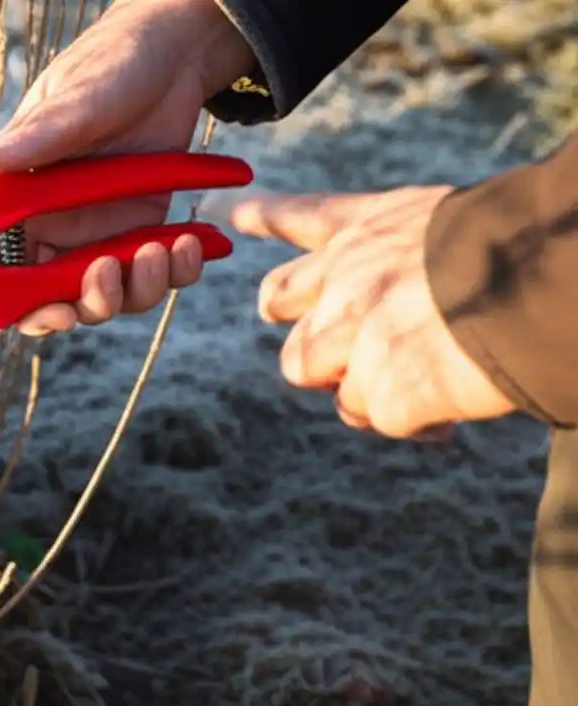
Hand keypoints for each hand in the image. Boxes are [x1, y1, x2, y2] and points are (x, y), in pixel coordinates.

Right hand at [0, 0, 253, 335]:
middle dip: (81, 305)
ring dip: (133, 289)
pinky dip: (173, 272)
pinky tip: (188, 244)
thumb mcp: (74, 101)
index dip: (15, 301)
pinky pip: (149, 275)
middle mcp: (49, 223)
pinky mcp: (137, 233)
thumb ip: (34, 138)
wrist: (176, 58)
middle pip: (50, 297)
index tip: (52, 308)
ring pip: (104, 295)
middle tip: (107, 282)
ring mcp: (94, 233)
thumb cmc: (113, 66)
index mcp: (15, 197)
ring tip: (160, 251)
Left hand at [231, 186, 516, 438]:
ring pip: (309, 370)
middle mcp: (346, 277)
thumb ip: (406, 258)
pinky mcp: (382, 386)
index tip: (229, 213)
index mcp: (370, 229)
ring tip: (414, 384)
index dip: (265, 215)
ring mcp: (354, 334)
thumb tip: (404, 315)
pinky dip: (413, 421)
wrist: (547, 280)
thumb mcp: (450, 226)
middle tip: (345, 357)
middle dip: (303, 331)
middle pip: (276, 306)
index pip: (303, 218)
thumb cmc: (524, 248)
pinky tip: (448, 414)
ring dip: (353, 385)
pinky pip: (377, 415)